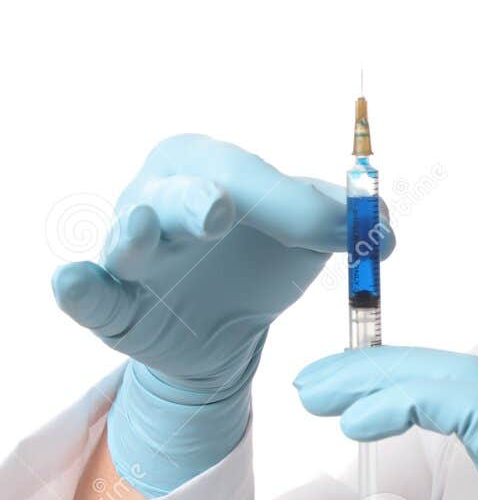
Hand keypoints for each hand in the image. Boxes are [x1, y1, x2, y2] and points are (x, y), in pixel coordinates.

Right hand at [53, 132, 394, 494]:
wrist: (225, 333)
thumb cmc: (261, 260)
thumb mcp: (307, 239)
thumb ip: (345, 225)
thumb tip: (384, 229)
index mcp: (214, 166)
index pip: (253, 177)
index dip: (295, 206)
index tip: (344, 235)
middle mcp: (162, 194)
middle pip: (180, 192)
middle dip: (196, 200)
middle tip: (216, 211)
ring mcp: (129, 247)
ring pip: (130, 237)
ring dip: (135, 235)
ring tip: (136, 234)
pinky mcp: (110, 301)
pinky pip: (88, 293)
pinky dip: (77, 287)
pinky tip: (70, 280)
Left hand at [293, 345, 477, 499]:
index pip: (464, 405)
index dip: (397, 390)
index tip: (334, 408)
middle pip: (461, 379)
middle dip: (380, 370)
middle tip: (312, 384)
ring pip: (470, 384)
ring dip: (390, 377)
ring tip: (326, 393)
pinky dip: (419, 402)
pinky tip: (364, 422)